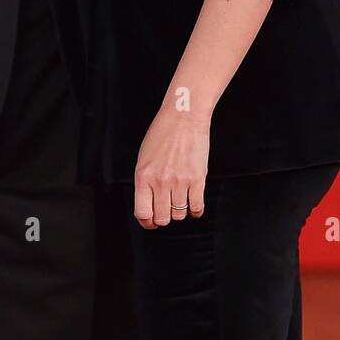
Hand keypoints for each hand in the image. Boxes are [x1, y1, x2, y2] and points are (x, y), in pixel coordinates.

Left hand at [133, 102, 209, 228]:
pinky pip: (196, 207)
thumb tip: (148, 205)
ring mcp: (179, 181)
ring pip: (179, 214)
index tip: (151, 222)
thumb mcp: (144, 158)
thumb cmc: (162, 134)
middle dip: (164, 218)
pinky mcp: (197, 179)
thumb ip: (144, 182)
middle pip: (162, 218)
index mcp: (143, 176)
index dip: (147, 222)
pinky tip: (193, 203)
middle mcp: (160, 181)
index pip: (142, 213)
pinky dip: (195, 210)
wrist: (183, 118)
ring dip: (180, 211)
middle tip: (167, 210)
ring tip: (180, 199)